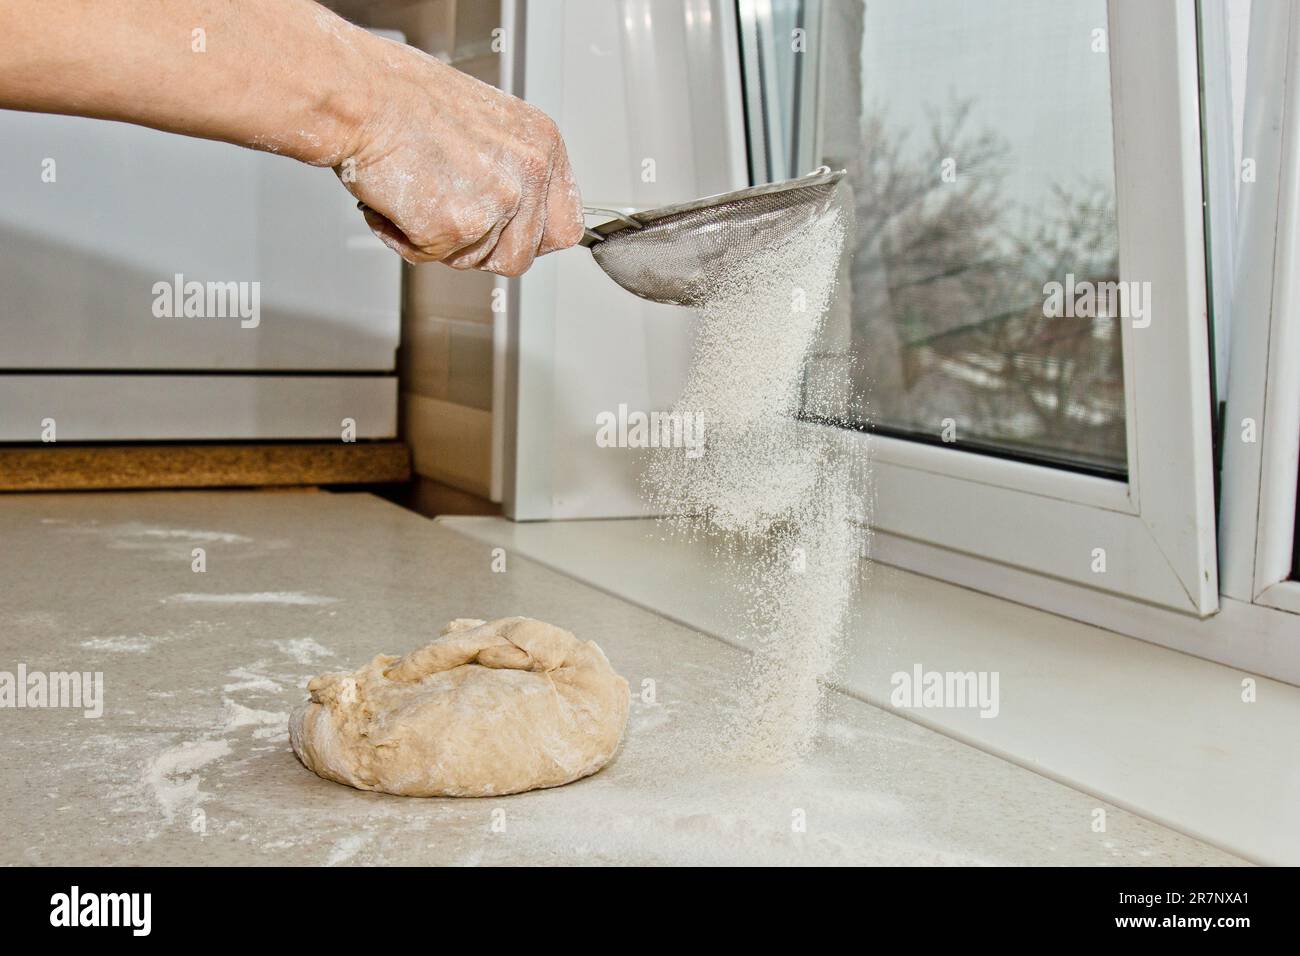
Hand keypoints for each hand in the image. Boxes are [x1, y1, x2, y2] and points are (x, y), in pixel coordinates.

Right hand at [340, 37, 583, 274]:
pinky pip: (432, 258)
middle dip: (480, 247)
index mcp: (542, 144)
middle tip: (446, 213)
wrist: (360, 94)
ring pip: (478, 261)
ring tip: (418, 195)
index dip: (531, 238)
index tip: (509, 236)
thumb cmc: (405, 99)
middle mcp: (530, 172)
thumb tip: (515, 215)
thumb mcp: (487, 127)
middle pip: (521, 254)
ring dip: (441, 242)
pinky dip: (404, 239)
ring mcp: (497, 201)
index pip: (565, 226)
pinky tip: (397, 200)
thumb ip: (511, 172)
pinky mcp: (457, 225)